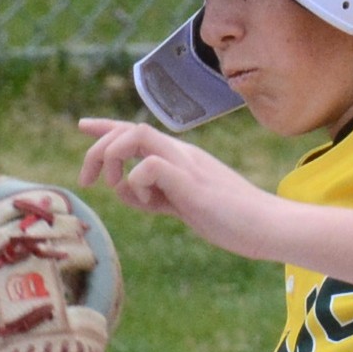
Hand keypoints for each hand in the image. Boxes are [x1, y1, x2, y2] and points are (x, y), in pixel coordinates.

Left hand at [73, 117, 282, 256]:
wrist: (270, 227)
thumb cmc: (231, 219)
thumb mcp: (184, 204)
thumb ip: (157, 194)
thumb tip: (128, 190)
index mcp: (180, 156)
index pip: (136, 130)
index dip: (106, 126)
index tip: (82, 125)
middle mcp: (182, 153)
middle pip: (129, 128)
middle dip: (98, 149)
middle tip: (88, 180)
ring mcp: (188, 165)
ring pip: (137, 136)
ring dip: (114, 158)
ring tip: (117, 188)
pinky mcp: (193, 184)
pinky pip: (150, 166)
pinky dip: (137, 182)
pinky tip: (151, 203)